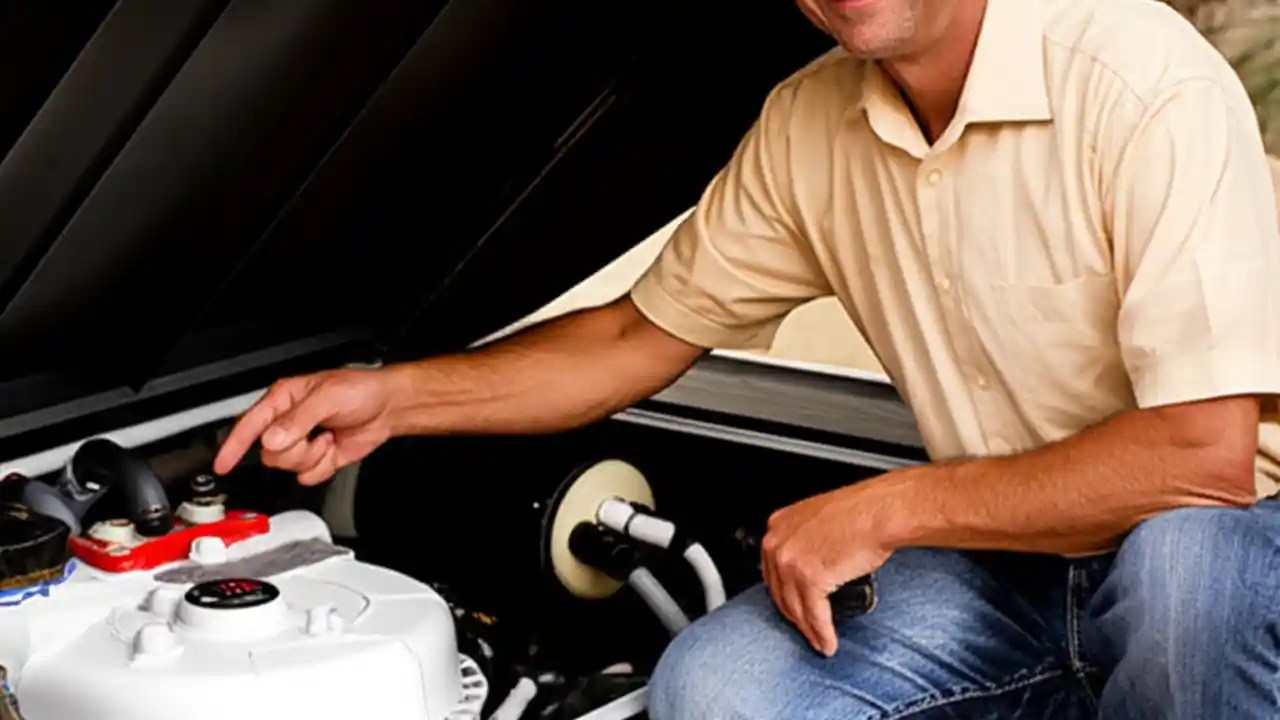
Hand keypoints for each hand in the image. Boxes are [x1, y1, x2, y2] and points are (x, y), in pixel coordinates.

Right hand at [213, 367, 404, 484]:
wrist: (387, 407)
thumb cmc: (360, 391)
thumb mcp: (327, 398)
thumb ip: (297, 420)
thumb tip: (271, 439)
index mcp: (283, 400)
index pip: (248, 425)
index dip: (233, 445)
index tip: (222, 464)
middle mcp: (288, 423)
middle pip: (270, 453)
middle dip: (294, 450)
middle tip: (314, 435)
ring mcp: (302, 443)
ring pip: (287, 467)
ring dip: (311, 457)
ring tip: (327, 438)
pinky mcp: (317, 458)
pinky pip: (307, 476)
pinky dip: (323, 467)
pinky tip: (333, 448)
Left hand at [761, 484, 893, 656]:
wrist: (880, 511)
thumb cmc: (861, 510)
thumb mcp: (820, 519)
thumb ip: (807, 540)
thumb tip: (814, 565)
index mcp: (778, 525)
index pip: (773, 570)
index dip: (784, 594)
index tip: (794, 607)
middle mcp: (777, 543)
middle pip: (780, 592)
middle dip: (794, 615)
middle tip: (806, 630)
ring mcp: (790, 561)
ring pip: (795, 607)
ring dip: (808, 631)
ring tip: (819, 642)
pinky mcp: (810, 579)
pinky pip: (814, 615)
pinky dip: (821, 633)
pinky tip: (828, 643)